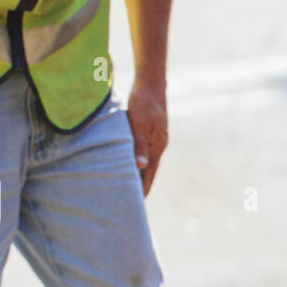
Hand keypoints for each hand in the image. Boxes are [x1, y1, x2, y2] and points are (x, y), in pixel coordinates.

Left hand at [127, 80, 167, 195]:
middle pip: (149, 170)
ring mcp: (155, 137)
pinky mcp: (149, 130)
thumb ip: (138, 145)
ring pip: (145, 161)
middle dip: (141, 185)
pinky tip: (129, 163)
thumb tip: (140, 167)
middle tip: (131, 201)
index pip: (149, 173)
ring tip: (129, 186)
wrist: (150, 83)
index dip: (143, 188)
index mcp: (156, 146)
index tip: (137, 203)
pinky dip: (136, 160)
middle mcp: (157, 144)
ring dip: (138, 173)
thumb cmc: (143, 102)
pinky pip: (142, 151)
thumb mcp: (138, 124)